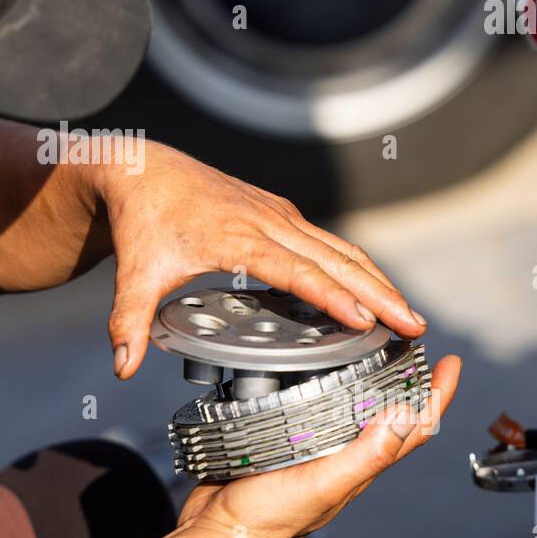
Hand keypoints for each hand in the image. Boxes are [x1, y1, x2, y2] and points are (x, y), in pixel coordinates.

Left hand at [98, 143, 426, 377]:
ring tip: (409, 316)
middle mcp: (266, 221)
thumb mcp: (134, 273)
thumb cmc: (141, 220)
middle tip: (416, 329)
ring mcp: (277, 214)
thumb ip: (128, 320)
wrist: (141, 169)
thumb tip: (121, 368)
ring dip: (377, 281)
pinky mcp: (278, 213)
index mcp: (237, 237)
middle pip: (335, 260)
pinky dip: (355, 266)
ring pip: (339, 248)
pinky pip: (326, 242)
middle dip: (380, 295)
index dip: (333, 298)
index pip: (297, 272)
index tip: (367, 323)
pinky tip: (372, 291)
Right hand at [176, 355, 460, 537]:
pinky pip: (310, 408)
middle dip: (407, 380)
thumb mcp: (323, 484)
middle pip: (388, 412)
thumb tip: (402, 417)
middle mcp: (341, 453)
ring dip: (366, 379)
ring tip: (371, 351)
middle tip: (413, 347)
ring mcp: (313, 447)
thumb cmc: (268, 520)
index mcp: (359, 464)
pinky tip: (308, 372)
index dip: (436, 394)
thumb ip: (364, 455)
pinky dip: (318, 385)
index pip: (412, 427)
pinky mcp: (282, 439)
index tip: (449, 363)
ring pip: (349, 408)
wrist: (219, 529)